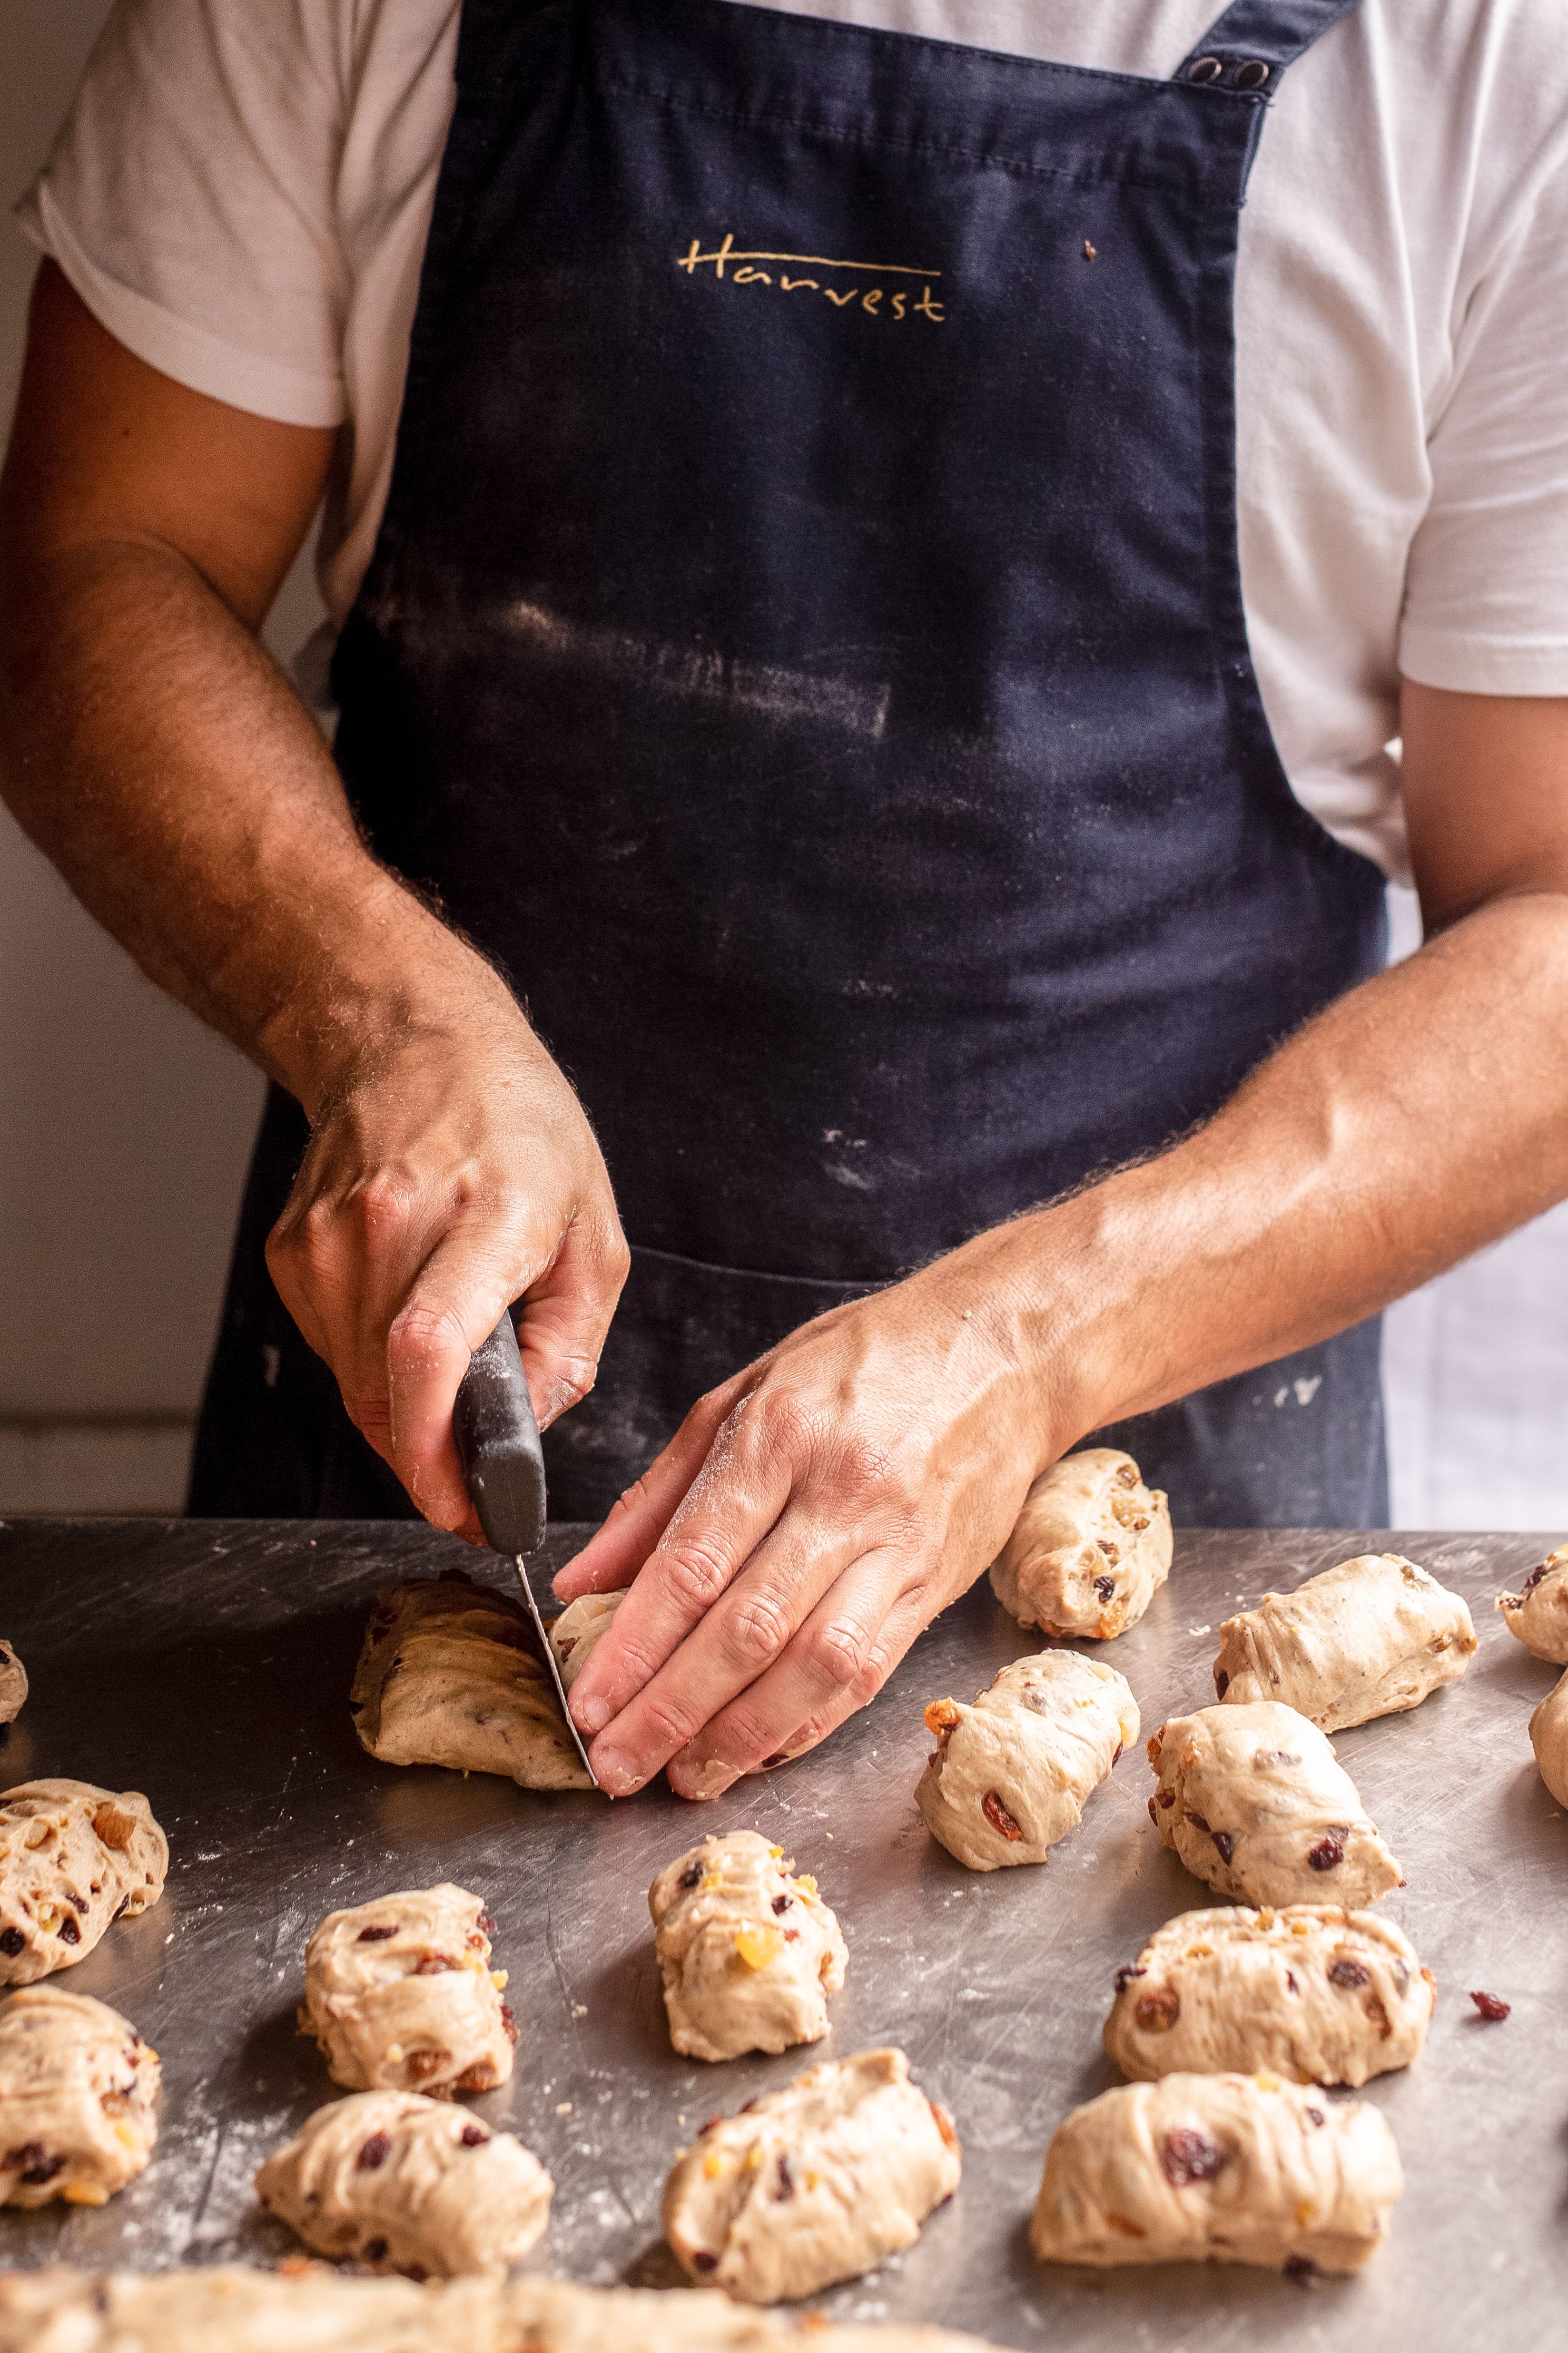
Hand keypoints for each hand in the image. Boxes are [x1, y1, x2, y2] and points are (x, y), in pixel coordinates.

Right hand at [266, 971, 627, 1540]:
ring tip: (453, 1353)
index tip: (461, 1505)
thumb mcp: (596, 1235)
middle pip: (389, 1390)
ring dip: (405, 1407)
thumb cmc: (521, 1132)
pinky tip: (406, 1311)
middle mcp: (394, 1225)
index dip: (435, 1450)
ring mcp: (329, 1238)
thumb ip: (570, 1348)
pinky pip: (334, 1352)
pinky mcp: (292, 1252)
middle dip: (433, 1453)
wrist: (415, 1043)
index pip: (429, 1349)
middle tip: (474, 1464)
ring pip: (357, 1384)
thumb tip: (524, 1435)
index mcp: (487, 1216)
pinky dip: (374, 1365)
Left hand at [551, 1225, 1068, 1797]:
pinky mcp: (937, 1582)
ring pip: (815, 1664)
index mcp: (780, 1438)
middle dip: (671, 1710)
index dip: (634, 1646)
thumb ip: (658, 1494)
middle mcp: (842, 1496)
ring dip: (741, 1735)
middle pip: (747, 1628)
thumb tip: (583, 1580)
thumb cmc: (864, 1362)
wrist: (1003, 1352)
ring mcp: (899, 1545)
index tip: (588, 1702)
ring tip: (683, 1776)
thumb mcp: (742, 1393)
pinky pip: (870, 1671)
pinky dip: (810, 1722)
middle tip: (615, 1764)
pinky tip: (760, 1753)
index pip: (693, 1563)